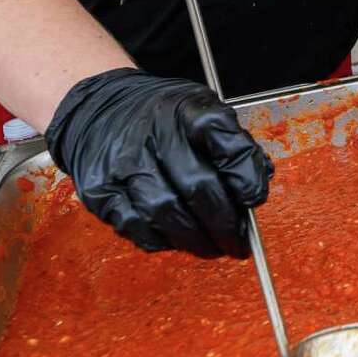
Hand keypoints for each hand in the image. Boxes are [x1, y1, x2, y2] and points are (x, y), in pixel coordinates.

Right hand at [45, 69, 271, 257]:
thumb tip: (256, 188)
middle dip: (225, 223)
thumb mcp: (201, 111)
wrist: (100, 112)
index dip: (244, 172)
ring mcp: (123, 163)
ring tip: (213, 247)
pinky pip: (136, 226)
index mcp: (186, 109)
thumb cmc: (162, 118)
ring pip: (165, 213)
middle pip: (197, 186)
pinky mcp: (100, 190)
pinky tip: (177, 238)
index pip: (222, 136)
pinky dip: (163, 241)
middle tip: (239, 242)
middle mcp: (152, 133)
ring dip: (196, 239)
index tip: (254, 198)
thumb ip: (232, 144)